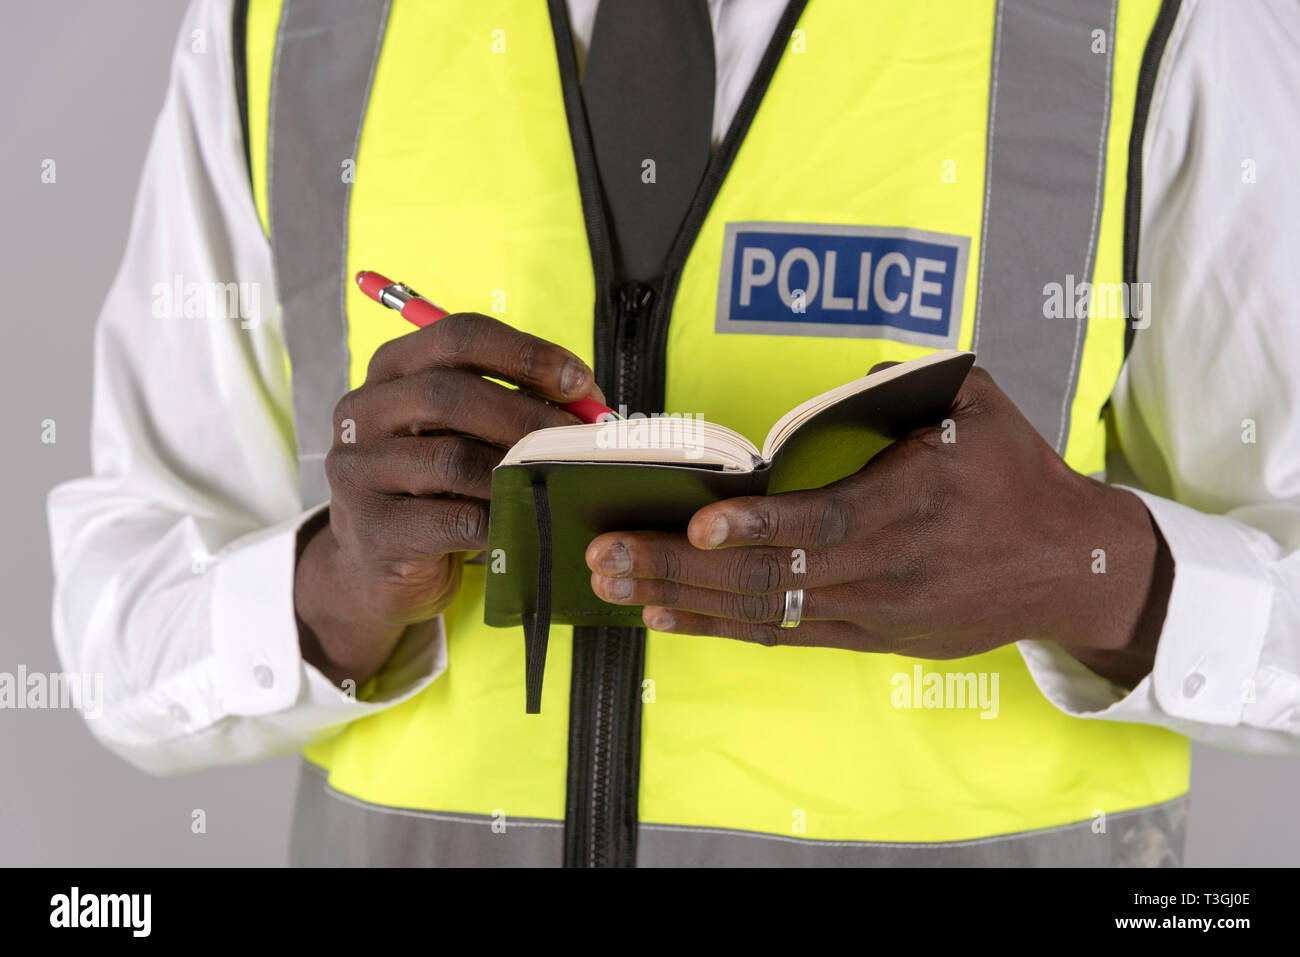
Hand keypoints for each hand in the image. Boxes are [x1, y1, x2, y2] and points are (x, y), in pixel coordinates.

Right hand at [296, 314, 603, 686]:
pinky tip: (527, 520)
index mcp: (390, 371)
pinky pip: (454, 520)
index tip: (579, 380)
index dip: (524, 353)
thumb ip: (515, 405)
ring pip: (451, 459)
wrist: (380, 567)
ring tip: (558, 479)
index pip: (457, 337)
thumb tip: (589, 403)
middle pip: (448, 393)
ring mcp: (359, 472)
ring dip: (517, 469)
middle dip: (527, 413)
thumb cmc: (435, 488)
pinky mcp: (375, 529)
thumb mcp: (465, 433)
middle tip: (578, 437)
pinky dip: (502, 519)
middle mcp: (362, 412)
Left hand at [585, 365, 1171, 687]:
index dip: (760, 525)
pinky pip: (783, 634)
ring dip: (683, 598)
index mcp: (909, 505)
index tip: (700, 521)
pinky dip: (720, 625)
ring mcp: (871, 611)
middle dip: (679, 565)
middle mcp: (882, 568)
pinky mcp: (867, 636)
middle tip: (604, 554)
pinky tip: (665, 616)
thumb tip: (839, 373)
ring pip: (764, 611)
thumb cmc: (1019, 478)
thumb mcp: (978, 405)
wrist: (1071, 568)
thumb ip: (903, 381)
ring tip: (611, 585)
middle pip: (770, 574)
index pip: (823, 521)